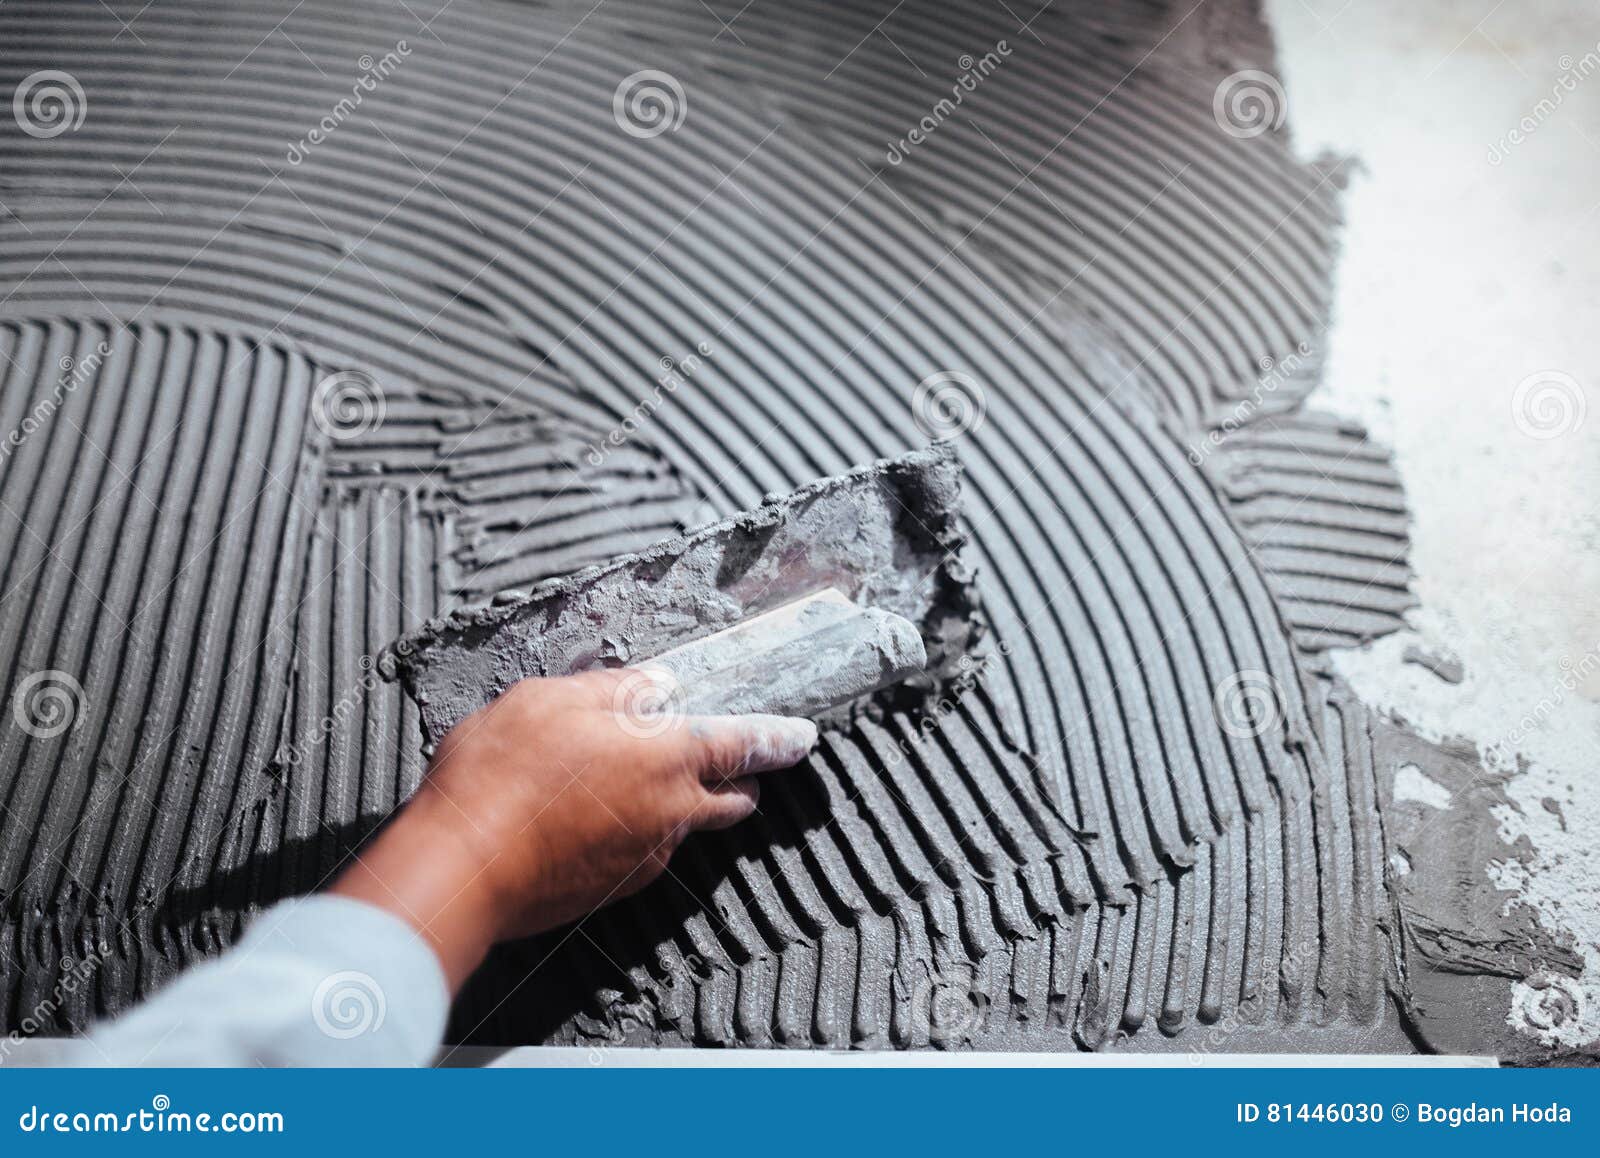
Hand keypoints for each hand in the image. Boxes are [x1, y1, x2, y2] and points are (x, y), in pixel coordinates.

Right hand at [329, 669, 817, 990]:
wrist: (461, 866)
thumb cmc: (499, 775)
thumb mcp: (552, 699)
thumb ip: (613, 691)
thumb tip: (651, 685)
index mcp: (666, 756)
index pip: (745, 744)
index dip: (778, 739)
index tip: (802, 739)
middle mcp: (669, 811)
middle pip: (730, 798)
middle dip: (739, 781)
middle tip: (728, 765)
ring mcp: (644, 857)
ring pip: (684, 827)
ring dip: (677, 807)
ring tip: (633, 786)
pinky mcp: (613, 889)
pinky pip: (643, 854)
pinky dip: (634, 834)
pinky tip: (592, 819)